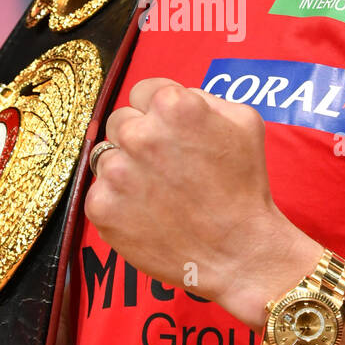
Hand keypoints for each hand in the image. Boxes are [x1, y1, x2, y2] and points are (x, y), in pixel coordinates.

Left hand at [84, 77, 321, 326]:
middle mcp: (139, 134)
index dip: (158, 113)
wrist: (239, 252)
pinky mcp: (102, 207)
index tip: (170, 134)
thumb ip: (203, 97)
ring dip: (126, 170)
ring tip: (158, 193)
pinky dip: (118, 203)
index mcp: (173, 105)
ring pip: (106, 157)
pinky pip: (99, 193)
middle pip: (120, 121)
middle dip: (139, 138)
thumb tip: (172, 97)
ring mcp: (116, 172)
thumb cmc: (245, 187)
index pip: (142, 92)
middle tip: (166, 166)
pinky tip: (147, 214)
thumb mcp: (244, 121)